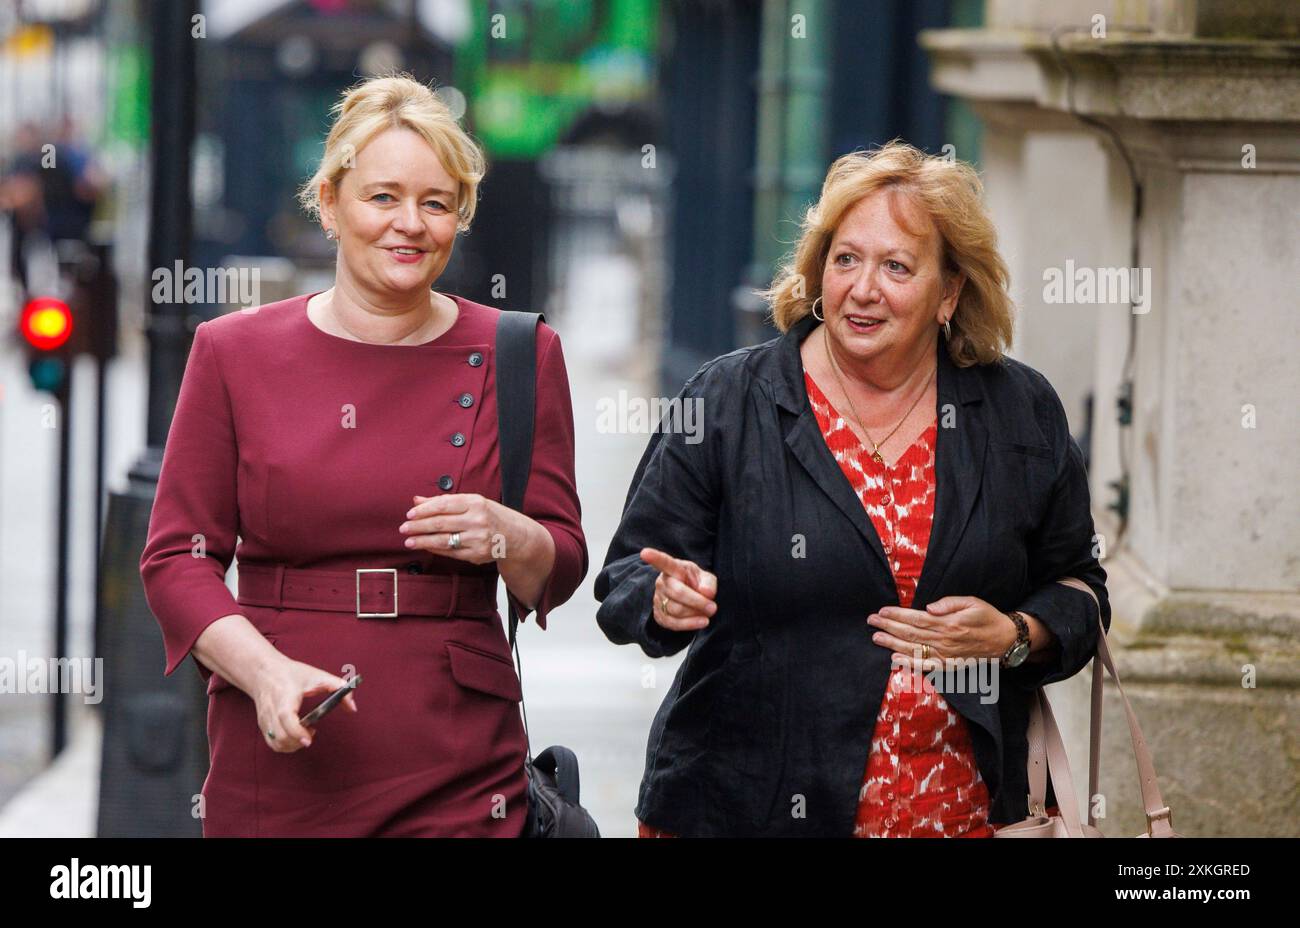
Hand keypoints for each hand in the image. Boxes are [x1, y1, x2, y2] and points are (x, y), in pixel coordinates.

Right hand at [251, 657, 357, 752]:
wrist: (263, 671)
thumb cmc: (291, 673)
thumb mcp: (318, 676)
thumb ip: (339, 688)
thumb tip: (353, 708)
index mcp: (284, 696)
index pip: (286, 718)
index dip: (297, 732)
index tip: (310, 739)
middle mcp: (271, 710)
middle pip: (281, 736)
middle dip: (299, 742)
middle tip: (312, 733)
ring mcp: (264, 719)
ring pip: (276, 743)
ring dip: (293, 746)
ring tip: (304, 735)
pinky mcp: (262, 725)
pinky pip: (272, 743)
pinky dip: (285, 746)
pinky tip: (295, 736)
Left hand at [400, 493, 512, 565]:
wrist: (515, 536)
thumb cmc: (490, 516)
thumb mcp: (471, 502)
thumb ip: (444, 501)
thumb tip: (417, 500)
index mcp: (475, 503)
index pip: (443, 504)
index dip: (424, 510)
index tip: (409, 514)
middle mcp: (477, 520)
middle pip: (440, 523)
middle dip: (418, 526)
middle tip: (403, 528)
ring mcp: (478, 539)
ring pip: (444, 540)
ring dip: (423, 541)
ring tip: (409, 541)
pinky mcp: (477, 555)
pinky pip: (451, 553)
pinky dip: (436, 550)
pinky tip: (426, 547)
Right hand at [640, 547, 716, 631]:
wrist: (688, 598)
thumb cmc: (696, 583)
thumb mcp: (706, 578)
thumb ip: (708, 583)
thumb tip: (706, 593)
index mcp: (674, 568)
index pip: (664, 562)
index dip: (654, 557)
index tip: (645, 553)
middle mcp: (662, 582)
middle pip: (677, 592)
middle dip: (697, 602)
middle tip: (713, 607)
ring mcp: (658, 599)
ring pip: (676, 610)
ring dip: (695, 613)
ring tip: (708, 612)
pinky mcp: (659, 615)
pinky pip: (673, 623)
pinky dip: (690, 624)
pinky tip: (701, 622)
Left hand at [866, 595, 1017, 665]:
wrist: (1005, 641)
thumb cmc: (987, 617)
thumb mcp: (972, 602)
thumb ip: (949, 603)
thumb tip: (928, 607)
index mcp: (949, 624)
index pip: (916, 618)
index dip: (897, 615)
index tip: (881, 611)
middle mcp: (945, 641)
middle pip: (910, 633)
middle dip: (888, 626)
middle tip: (871, 621)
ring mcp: (946, 655)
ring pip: (914, 649)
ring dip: (892, 643)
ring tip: (876, 637)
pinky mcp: (949, 666)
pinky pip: (925, 666)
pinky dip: (909, 663)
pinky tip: (894, 658)